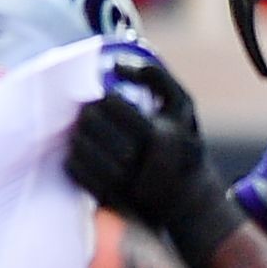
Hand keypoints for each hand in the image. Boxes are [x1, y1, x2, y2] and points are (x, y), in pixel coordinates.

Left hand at [67, 50, 242, 267]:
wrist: (191, 202)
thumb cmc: (183, 144)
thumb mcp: (182, 109)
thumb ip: (156, 79)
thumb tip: (116, 64)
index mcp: (166, 137)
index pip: (119, 109)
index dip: (105, 100)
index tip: (104, 98)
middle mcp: (150, 164)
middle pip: (101, 130)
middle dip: (89, 117)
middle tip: (85, 112)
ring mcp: (132, 187)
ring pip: (90, 156)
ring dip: (79, 139)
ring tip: (79, 132)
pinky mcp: (116, 203)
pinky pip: (85, 179)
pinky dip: (75, 163)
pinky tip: (77, 154)